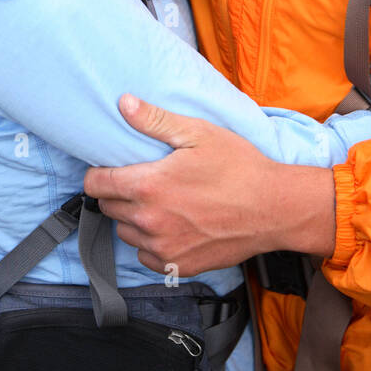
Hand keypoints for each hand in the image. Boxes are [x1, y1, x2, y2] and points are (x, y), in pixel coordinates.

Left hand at [84, 95, 335, 275]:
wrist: (273, 208)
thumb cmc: (239, 167)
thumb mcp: (198, 133)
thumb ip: (155, 120)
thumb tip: (123, 103)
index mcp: (149, 187)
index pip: (96, 185)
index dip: (98, 174)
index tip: (110, 168)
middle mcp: (150, 222)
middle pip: (108, 208)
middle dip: (118, 193)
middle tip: (142, 180)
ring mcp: (164, 248)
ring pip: (126, 233)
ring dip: (133, 218)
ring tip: (158, 202)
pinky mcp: (178, 266)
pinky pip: (146, 256)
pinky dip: (151, 243)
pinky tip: (170, 226)